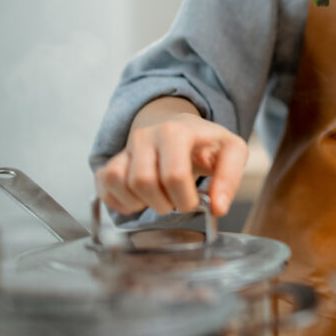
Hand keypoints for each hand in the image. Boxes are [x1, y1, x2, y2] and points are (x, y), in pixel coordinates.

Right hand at [94, 101, 248, 216]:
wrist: (181, 128)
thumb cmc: (206, 143)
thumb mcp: (231, 151)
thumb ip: (229, 178)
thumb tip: (218, 207)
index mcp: (177, 131)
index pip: (173, 175)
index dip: (185, 199)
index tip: (193, 203)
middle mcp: (146, 135)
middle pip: (143, 182)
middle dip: (163, 204)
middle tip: (176, 203)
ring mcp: (126, 147)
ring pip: (119, 183)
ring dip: (140, 203)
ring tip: (159, 199)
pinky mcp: (113, 160)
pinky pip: (103, 184)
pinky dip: (118, 201)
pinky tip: (138, 201)